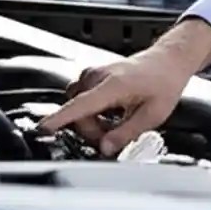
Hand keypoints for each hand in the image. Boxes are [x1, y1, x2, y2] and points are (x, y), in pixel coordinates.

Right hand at [37, 19, 210, 155]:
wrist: (168, 61)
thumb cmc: (164, 82)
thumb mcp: (153, 115)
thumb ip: (126, 133)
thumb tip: (105, 149)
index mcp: (113, 85)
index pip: (79, 105)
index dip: (60, 119)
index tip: (43, 129)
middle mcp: (97, 77)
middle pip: (78, 114)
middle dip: (92, 131)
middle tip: (115, 137)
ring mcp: (93, 74)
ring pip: (78, 108)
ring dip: (92, 122)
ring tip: (117, 123)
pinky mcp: (92, 76)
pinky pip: (82, 100)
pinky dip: (93, 112)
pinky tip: (112, 114)